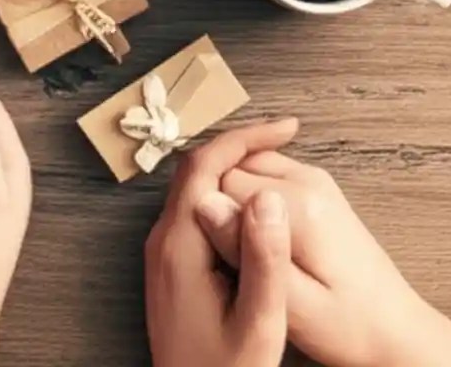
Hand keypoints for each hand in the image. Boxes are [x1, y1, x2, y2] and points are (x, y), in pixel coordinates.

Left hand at [145, 119, 300, 366]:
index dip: (245, 136)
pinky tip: (255, 204)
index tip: (287, 127)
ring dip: (232, 167)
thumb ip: (264, 260)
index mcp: (179, 247)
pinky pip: (195, 211)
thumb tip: (268, 197)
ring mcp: (163, 254)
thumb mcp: (259, 322)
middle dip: (240, 145)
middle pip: (195, 169)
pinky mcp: (171, 266)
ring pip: (194, 189)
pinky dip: (225, 193)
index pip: (203, 165)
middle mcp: (162, 242)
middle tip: (285, 136)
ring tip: (276, 160)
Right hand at [201, 151, 450, 366]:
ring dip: (231, 194)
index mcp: (300, 207)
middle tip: (224, 253)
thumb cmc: (346, 326)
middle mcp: (309, 182)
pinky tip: (250, 230)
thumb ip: (245, 250)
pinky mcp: (317, 188)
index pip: (221, 182)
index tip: (212, 252)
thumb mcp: (290, 303)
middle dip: (217, 201)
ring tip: (235, 243)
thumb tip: (204, 203)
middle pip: (232, 167)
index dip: (205, 216)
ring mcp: (315, 181)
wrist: (394, 330)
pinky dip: (248, 191)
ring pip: (246, 163)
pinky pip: (265, 170)